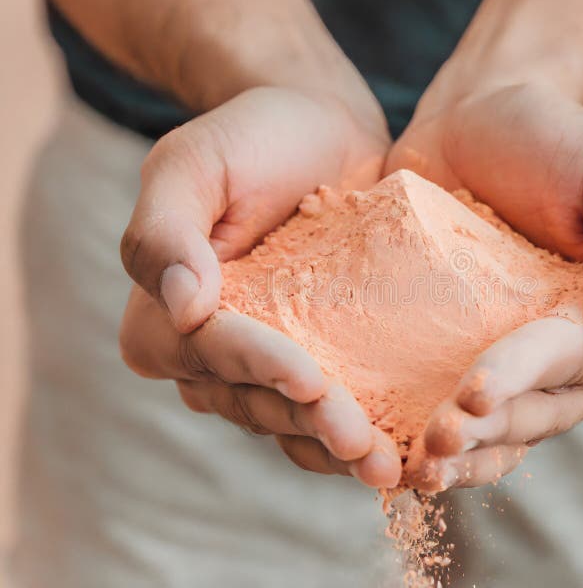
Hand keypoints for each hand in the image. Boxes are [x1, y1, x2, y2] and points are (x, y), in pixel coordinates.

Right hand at [119, 87, 400, 487]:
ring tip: (387, 467)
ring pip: (292, 422)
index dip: (255, 368)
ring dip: (337, 448)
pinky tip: (403, 450)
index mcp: (166, 314)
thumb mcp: (193, 164)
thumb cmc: (252, 137)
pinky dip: (362, 434)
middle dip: (308, 421)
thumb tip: (181, 307)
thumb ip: (164, 230)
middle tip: (361, 442)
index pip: (207, 352)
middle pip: (253, 401)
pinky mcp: (322, 360)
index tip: (308, 376)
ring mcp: (267, 364)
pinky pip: (330, 411)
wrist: (321, 130)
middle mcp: (211, 353)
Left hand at [388, 80, 582, 490]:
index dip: (527, 380)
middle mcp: (568, 361)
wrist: (477, 120)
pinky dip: (416, 434)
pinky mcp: (452, 355)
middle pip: (532, 413)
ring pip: (492, 430)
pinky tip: (385, 455)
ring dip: (454, 455)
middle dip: (483, 431)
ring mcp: (508, 365)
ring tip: (410, 466)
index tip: (476, 390)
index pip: (576, 364)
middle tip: (432, 439)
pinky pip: (444, 408)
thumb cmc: (556, 141)